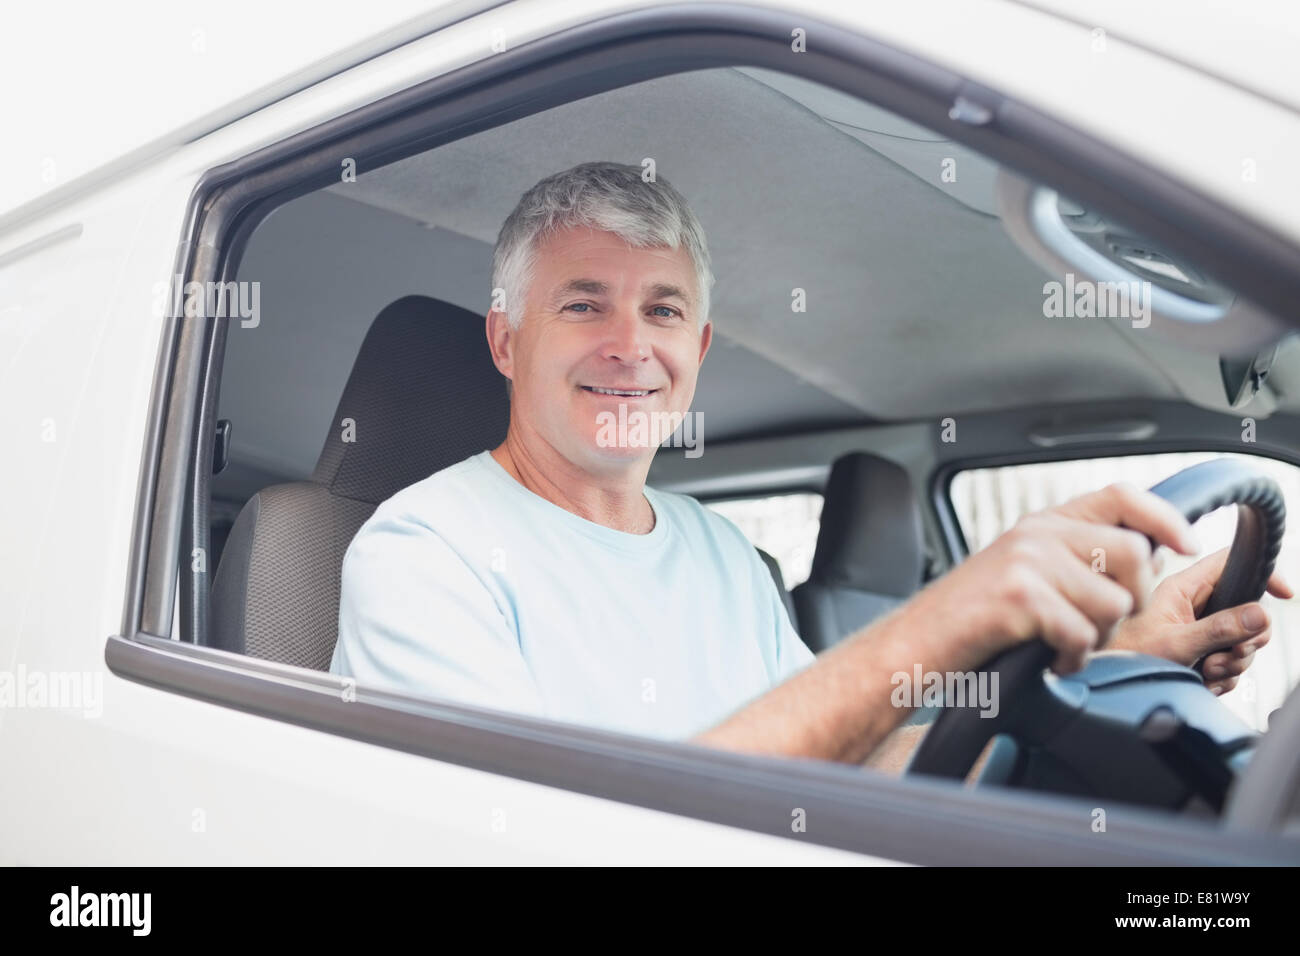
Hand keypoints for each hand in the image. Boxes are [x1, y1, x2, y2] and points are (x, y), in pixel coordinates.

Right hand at [907, 483, 1198, 675]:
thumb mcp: (1021, 574)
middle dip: (1132, 600)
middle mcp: (1035, 534)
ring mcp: (1026, 563)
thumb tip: (1145, 558)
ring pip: (1113, 601)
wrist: (910, 647)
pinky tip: (1047, 662)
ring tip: (1062, 648)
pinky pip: (1082, 633)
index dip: (1163, 518)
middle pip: (1133, 553)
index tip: (1186, 545)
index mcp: (1040, 524)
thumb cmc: (968, 622)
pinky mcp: (1018, 598)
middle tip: (1099, 627)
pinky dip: (1072, 659)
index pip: (1120, 497)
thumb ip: (1071, 558)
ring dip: (1098, 638)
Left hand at [1109, 547, 1292, 693]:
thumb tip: (1262, 614)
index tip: (1286, 594)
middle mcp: (1193, 604)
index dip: (1263, 573)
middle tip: (1226, 655)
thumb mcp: (1175, 644)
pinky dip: (1223, 677)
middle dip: (1246, 639)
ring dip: (1233, 662)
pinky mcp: (1198, 651)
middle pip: (1248, 610)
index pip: (1232, 562)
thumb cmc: (1123, 658)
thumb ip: (1218, 629)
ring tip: (1207, 670)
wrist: (1103, 683)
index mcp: (1184, 588)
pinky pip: (1230, 662)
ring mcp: (1197, 629)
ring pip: (1242, 641)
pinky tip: (1204, 681)